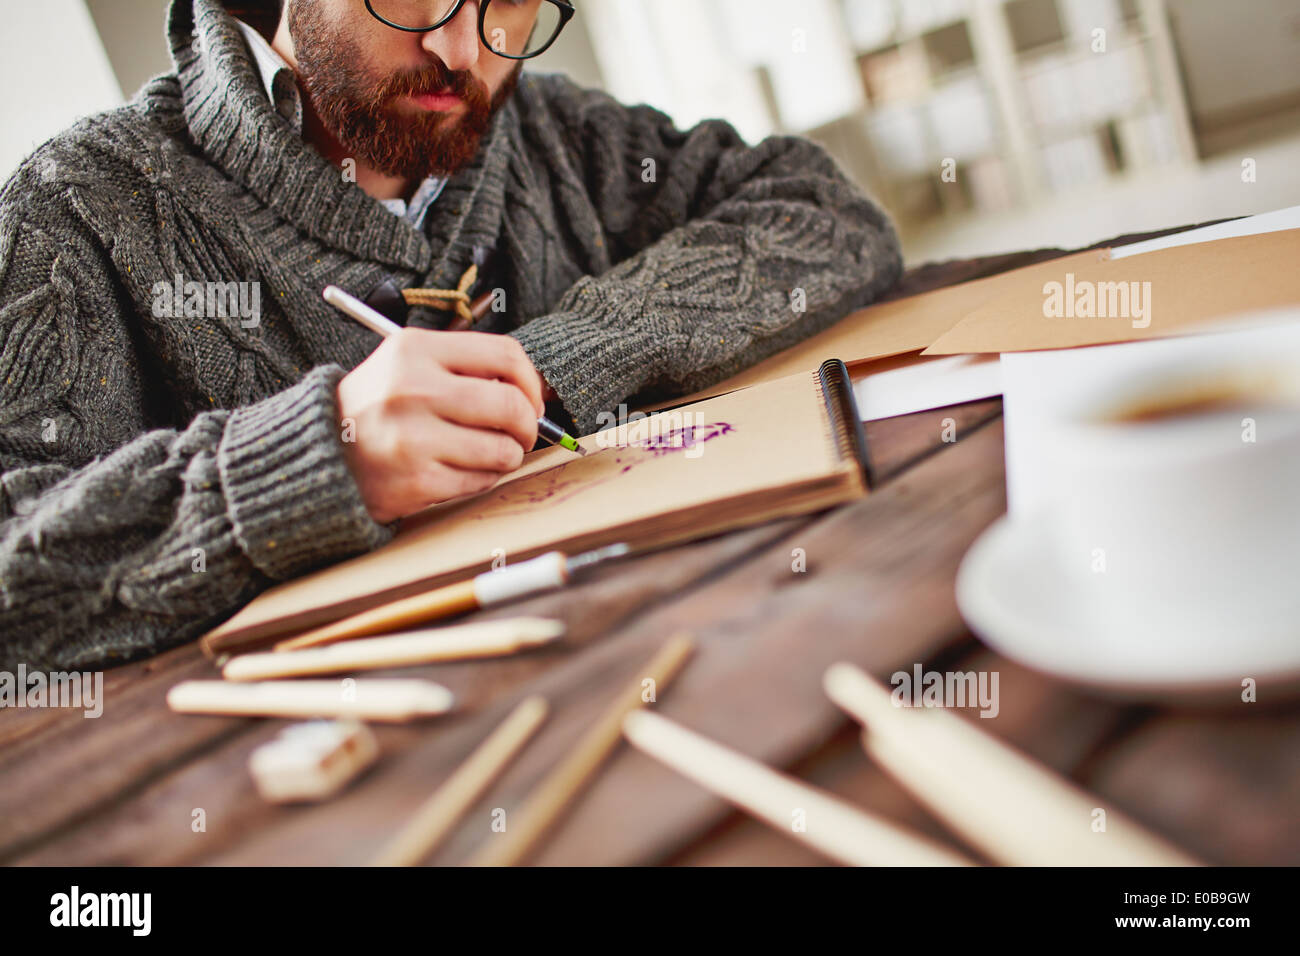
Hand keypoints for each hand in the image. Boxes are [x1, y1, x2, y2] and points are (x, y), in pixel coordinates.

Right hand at [336, 329, 543, 523]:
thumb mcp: (407, 366)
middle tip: (523, 433)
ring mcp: (413, 438)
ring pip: (502, 449)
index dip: (532, 382)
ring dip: (508, 456)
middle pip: (510, 405)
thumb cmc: (376, 409)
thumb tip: (535, 391)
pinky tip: (462, 471)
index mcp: (415, 350)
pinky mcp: (417, 480)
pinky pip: (481, 481)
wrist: (321, 454)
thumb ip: (464, 369)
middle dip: (528, 425)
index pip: (505, 355)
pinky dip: (483, 478)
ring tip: (489, 453)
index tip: (531, 399)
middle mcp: (413, 389)